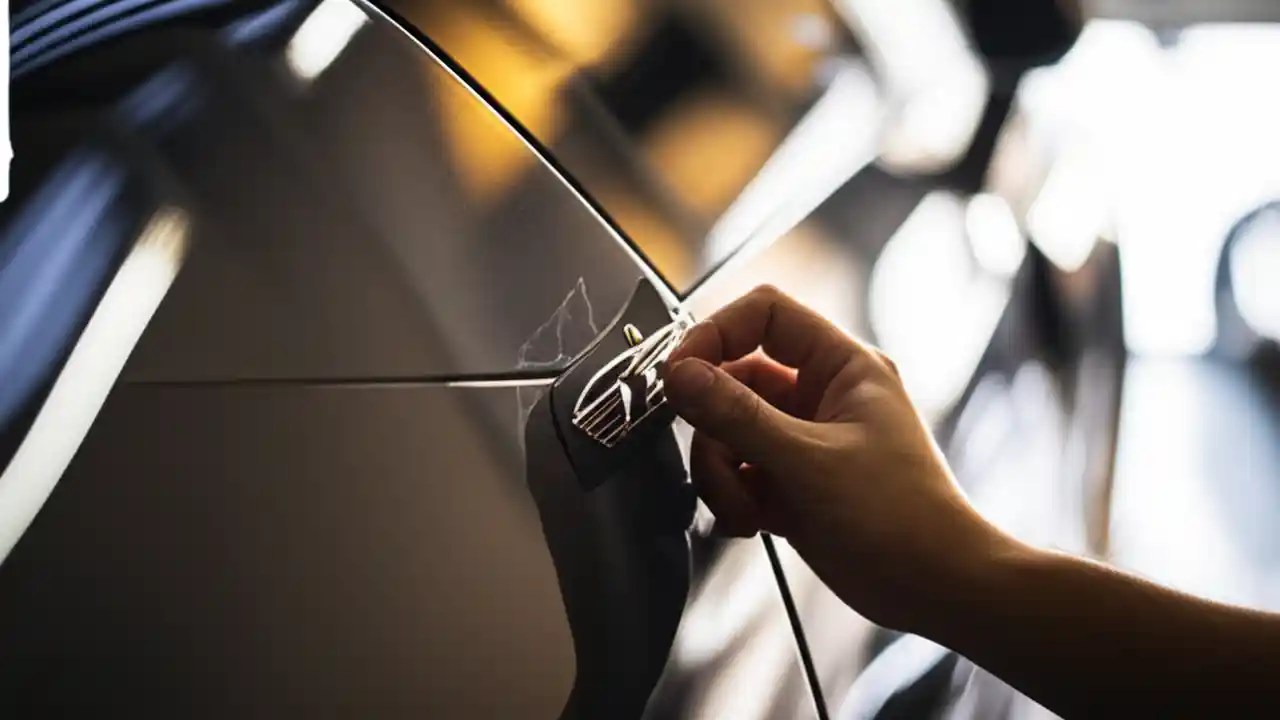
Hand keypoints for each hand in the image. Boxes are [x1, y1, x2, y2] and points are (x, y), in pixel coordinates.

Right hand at [663, 285, 1015, 631]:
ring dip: (722, 474)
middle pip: (734, 381)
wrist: (936, 590)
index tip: (679, 372)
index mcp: (844, 367)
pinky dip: (733, 498)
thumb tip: (679, 374)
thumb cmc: (901, 519)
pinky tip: (751, 524)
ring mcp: (806, 439)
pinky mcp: (793, 482)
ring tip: (744, 511)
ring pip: (729, 432)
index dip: (717, 333)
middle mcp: (823, 395)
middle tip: (717, 462)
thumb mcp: (807, 461)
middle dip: (716, 429)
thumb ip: (737, 415)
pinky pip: (738, 472)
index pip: (766, 315)